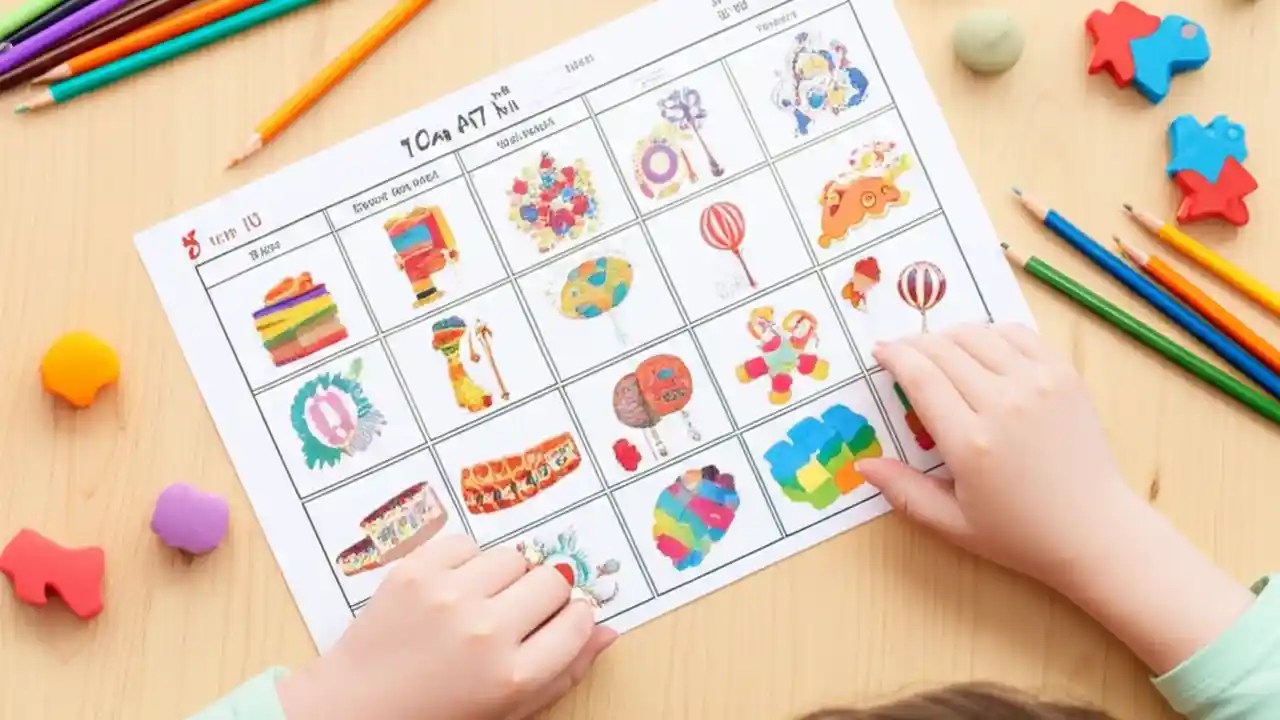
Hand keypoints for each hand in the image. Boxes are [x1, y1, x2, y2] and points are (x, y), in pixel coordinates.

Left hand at [277, 534, 616, 719]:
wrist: (353, 708)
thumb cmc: (436, 714)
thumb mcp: (509, 710)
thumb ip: (563, 672)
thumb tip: (607, 630)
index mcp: (514, 675)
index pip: (578, 620)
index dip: (573, 618)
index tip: (558, 620)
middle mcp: (486, 632)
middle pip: (552, 580)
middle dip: (542, 595)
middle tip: (514, 614)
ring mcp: (448, 597)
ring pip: (512, 557)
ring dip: (503, 577)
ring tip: (477, 602)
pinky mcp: (415, 571)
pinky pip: (466, 542)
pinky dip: (464, 562)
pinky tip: (449, 590)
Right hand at [860, 323, 1133, 588]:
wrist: (1096, 531)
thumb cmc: (1020, 534)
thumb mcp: (953, 524)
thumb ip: (903, 492)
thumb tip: (862, 464)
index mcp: (971, 443)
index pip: (921, 377)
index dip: (894, 356)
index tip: (880, 351)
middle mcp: (1004, 404)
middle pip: (945, 350)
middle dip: (915, 344)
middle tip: (903, 352)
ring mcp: (1038, 384)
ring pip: (979, 335)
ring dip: (950, 336)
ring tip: (939, 351)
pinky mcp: (1064, 375)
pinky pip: (1018, 334)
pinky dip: (991, 333)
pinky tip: (981, 348)